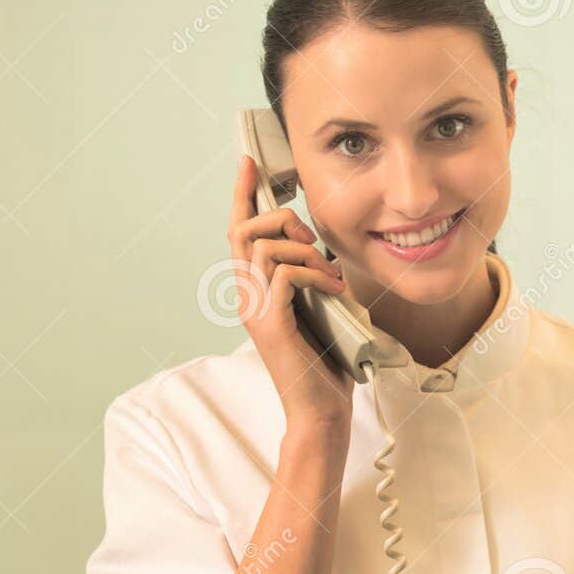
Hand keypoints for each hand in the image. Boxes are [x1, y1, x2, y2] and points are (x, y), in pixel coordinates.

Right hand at [228, 154, 354, 431]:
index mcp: (255, 292)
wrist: (321, 412)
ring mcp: (255, 311)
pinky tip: (334, 289)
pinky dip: (313, 272)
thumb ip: (312, 279)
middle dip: (280, 219)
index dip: (242, 195)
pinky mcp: (271, 324)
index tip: (249, 162)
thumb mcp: (321, 309)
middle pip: (244, 230)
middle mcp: (246, 297)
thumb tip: (322, 252)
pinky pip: (284, 274)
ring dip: (305, 250)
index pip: (239, 233)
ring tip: (332, 276)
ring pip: (265, 247)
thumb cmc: (326, 365)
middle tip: (313, 240)